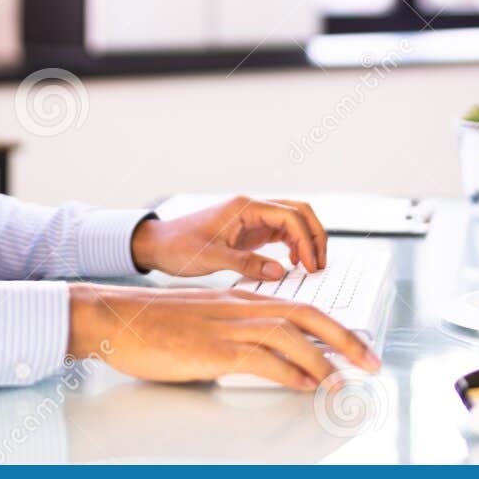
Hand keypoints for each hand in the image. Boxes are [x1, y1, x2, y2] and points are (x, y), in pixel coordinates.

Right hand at [68, 284, 379, 390]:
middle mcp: (240, 307)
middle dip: (346, 338)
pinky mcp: (212, 348)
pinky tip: (303, 385)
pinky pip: (259, 357)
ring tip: (343, 379)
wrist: (114, 316)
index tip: (356, 345)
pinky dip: (287, 371)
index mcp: (241, 299)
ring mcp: (227, 326)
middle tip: (372, 361)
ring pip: (290, 334)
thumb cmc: (152, 323)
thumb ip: (235, 333)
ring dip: (323, 358)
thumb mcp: (204, 321)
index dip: (334, 326)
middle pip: (308, 314)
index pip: (300, 306)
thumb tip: (262, 359)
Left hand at [130, 195, 326, 279]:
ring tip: (312, 267)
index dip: (306, 240)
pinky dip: (294, 246)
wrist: (159, 245)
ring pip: (293, 221)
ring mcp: (252, 219)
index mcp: (244, 208)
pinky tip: (293, 263)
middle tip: (320, 264)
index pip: (289, 215)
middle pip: (298, 212)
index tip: (311, 265)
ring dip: (306, 240)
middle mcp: (252, 209)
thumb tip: (279, 271)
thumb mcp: (211, 258)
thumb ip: (245, 264)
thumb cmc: (178, 246)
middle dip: (314, 236)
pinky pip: (281, 233)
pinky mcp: (250, 231)